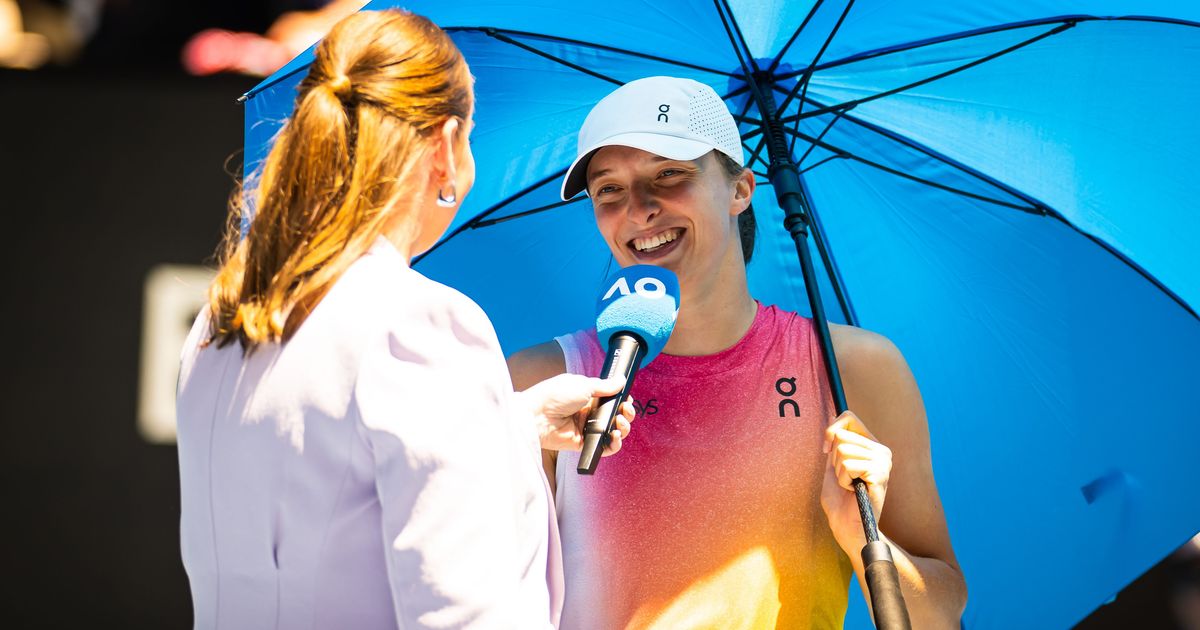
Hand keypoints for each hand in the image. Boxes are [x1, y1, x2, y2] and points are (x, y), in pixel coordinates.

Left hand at [518, 374, 634, 456]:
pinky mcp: (583, 443)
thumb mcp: (583, 384)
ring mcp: (586, 429)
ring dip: (623, 428)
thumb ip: (604, 386)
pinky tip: (616, 436)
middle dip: (626, 413)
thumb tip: (621, 380)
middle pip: (615, 416)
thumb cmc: (555, 395)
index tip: (627, 398)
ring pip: (613, 432)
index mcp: (587, 396)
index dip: (622, 400)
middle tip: (626, 410)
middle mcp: (588, 412)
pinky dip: (614, 444)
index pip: (611, 400)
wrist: (537, 415)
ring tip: (620, 421)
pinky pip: (604, 447)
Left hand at [820, 410, 892, 549]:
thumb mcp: (833, 465)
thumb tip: (833, 418)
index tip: (827, 451)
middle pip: (841, 436)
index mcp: (872, 445)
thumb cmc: (840, 500)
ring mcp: (883, 462)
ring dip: (839, 473)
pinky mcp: (880, 475)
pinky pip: (848, 466)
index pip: (849, 417)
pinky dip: (844, 481)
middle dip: (834, 460)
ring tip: (851, 487)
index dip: (831, 431)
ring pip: (843, 452)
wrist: (847, 527)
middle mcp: (882, 450)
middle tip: (845, 479)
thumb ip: (835, 443)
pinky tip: (854, 491)